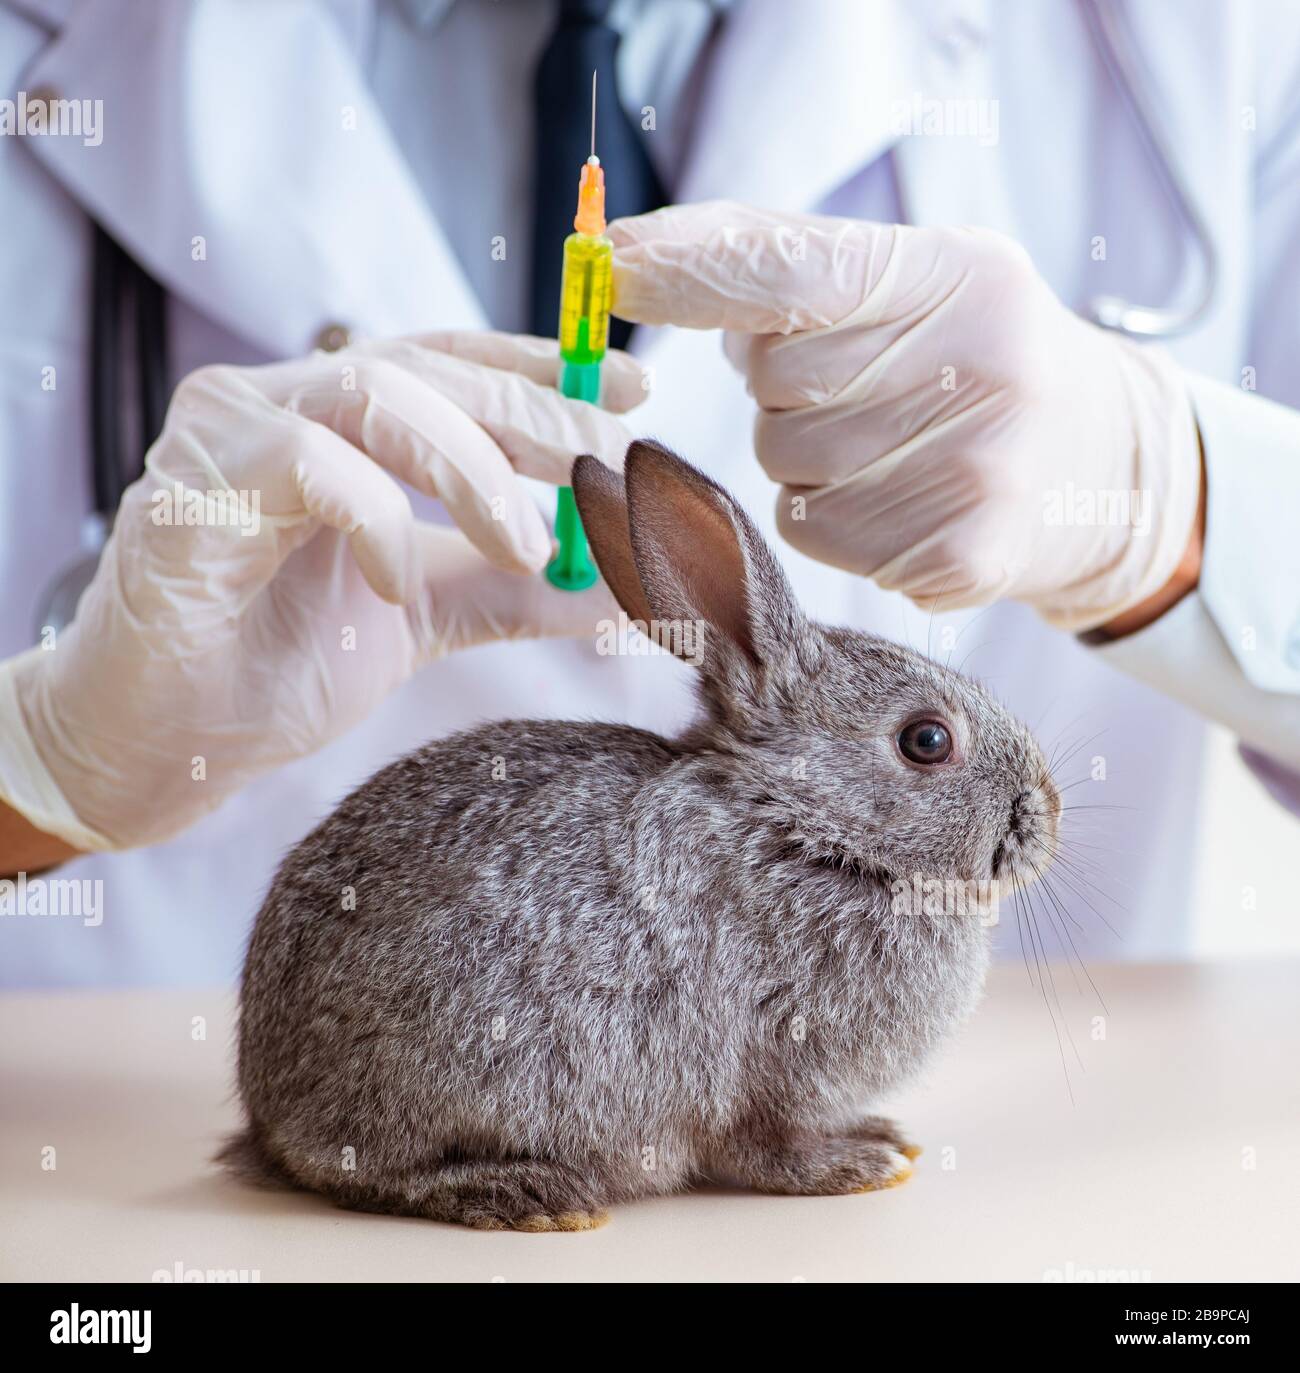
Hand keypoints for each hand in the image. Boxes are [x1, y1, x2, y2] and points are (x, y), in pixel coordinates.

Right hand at [0, 331, 642, 852]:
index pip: (454, 360)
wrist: (163, 745)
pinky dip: (377, 521)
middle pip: (431, 369)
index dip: (547, 369)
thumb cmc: (279, 665)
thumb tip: (626, 578)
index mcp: (337, 419)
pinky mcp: (190, 488)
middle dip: (537, 417)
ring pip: (376, 393)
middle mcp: (281, 400)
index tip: (638, 389)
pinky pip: (308, 469)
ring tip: (524, 544)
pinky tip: (398, 584)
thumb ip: (517, 587)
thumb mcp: (428, 614)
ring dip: (471, 467)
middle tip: (613, 465)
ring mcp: (228, 432)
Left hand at [610, 202, 1201, 631]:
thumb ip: (784, 257)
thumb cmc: (972, 353)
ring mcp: (973, 469)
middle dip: (788, 390)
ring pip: (785, 470)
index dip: (692, 275)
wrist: (1096, 465)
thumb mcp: (914, 275)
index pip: (790, 272)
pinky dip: (837, 522)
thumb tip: (636, 255)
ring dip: (810, 459)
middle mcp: (976, 366)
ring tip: (893, 445)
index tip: (616, 271)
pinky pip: (815, 534)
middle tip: (863, 387)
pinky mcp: (959, 555)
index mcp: (959, 275)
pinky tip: (903, 499)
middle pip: (773, 389)